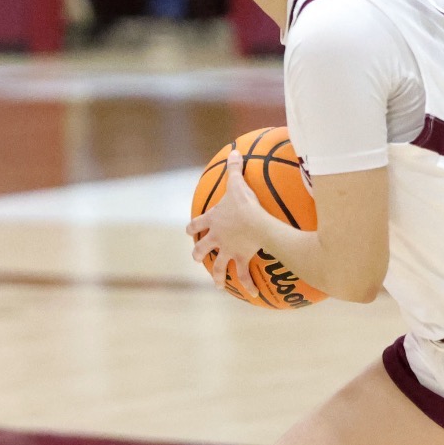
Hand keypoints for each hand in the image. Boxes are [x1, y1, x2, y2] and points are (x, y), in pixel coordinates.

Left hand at [187, 151, 271, 301]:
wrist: (254, 222)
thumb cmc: (244, 203)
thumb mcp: (238, 183)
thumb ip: (235, 168)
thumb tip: (235, 149)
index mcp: (212, 221)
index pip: (196, 225)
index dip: (192, 228)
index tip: (189, 231)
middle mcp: (216, 238)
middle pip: (202, 249)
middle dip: (198, 253)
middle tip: (197, 257)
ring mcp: (227, 250)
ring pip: (217, 266)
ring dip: (216, 275)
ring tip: (218, 284)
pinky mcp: (241, 258)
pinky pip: (243, 274)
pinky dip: (248, 285)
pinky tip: (252, 295)